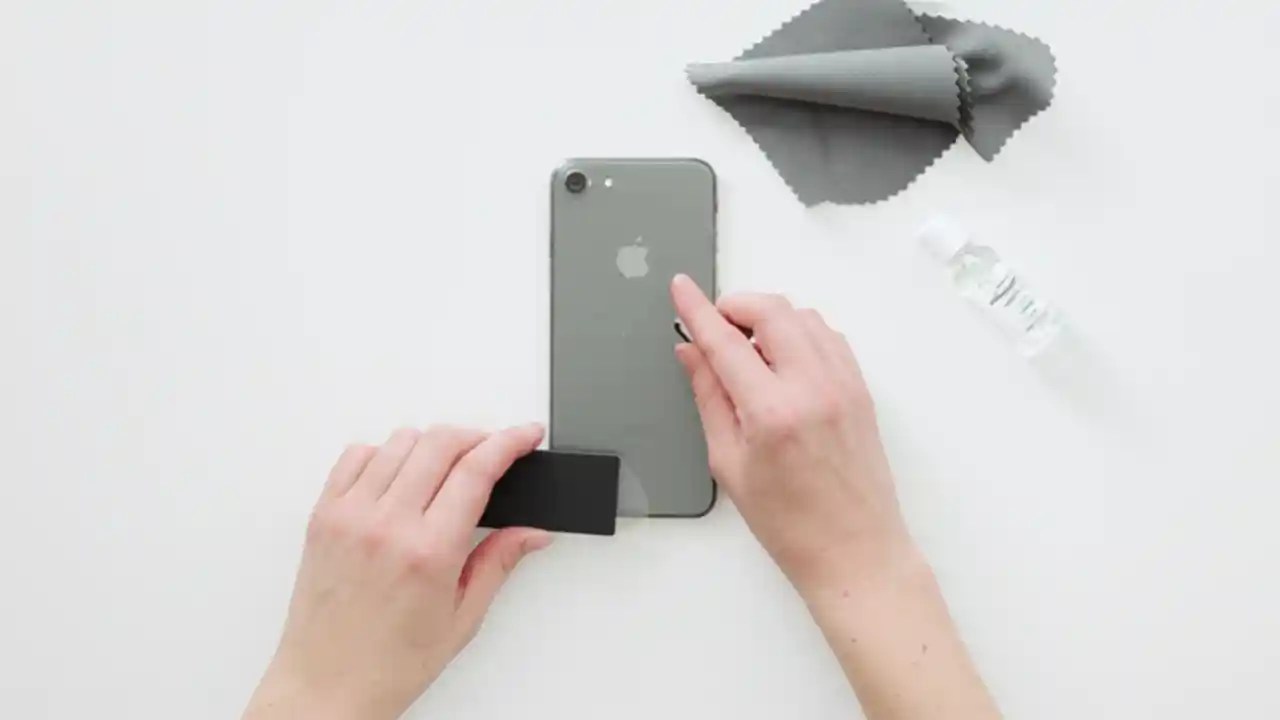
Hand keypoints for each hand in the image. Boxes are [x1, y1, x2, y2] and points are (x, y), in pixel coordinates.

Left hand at [244, 425, 551, 719]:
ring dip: (431, 444)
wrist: (325, 685)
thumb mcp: (461, 619)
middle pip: (440, 443)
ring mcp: (349, 516)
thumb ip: (499, 563)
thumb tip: (531, 533)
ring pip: (400, 441)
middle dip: (476, 436)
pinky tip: (398, 475)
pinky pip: (356, 456)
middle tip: (492, 449)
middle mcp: (386, 526)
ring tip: (445, 468)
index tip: (525, 435)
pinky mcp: (323, 515)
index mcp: (428, 553)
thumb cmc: (387, 664)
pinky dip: (384, 454)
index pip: (477, 470)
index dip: (509, 442)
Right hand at [670, 275, 910, 592]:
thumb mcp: (729, 464)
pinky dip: (801, 334)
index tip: (682, 288)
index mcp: (773, 412)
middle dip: (736, 306)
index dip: (697, 309)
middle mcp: (814, 388)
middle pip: (772, 309)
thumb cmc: (790, 523)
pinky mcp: (861, 390)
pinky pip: (829, 337)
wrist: (855, 551)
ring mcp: (844, 385)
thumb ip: (709, 398)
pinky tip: (783, 362)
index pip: (726, 341)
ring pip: (803, 316)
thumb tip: (691, 352)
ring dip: (770, 319)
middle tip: (716, 328)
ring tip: (749, 352)